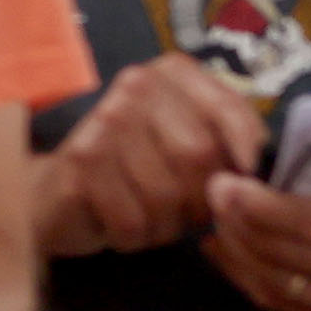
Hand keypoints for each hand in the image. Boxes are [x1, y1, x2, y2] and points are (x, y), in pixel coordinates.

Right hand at [36, 55, 262, 256]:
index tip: (244, 178)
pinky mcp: (80, 163)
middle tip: (185, 210)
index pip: (229, 109)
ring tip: (150, 216)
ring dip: (167, 224)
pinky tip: (121, 224)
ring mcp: (104, 122)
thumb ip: (228, 141)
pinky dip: (135, 236)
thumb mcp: (188, 144)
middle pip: (201, 156)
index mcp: (171, 74)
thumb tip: (254, 170)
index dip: (245, 152)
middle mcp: (137, 86)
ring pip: (169, 195)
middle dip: (201, 198)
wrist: (56, 192)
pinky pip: (134, 220)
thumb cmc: (136, 170)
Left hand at [200, 140, 310, 310]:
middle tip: (212, 192)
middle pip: (285, 254)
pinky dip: (246, 281)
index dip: (261, 206)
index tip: (227, 183)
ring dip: (235, 252)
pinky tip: (228, 252)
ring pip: (276, 285)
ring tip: (216, 220)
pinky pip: (283, 310)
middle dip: (238, 223)